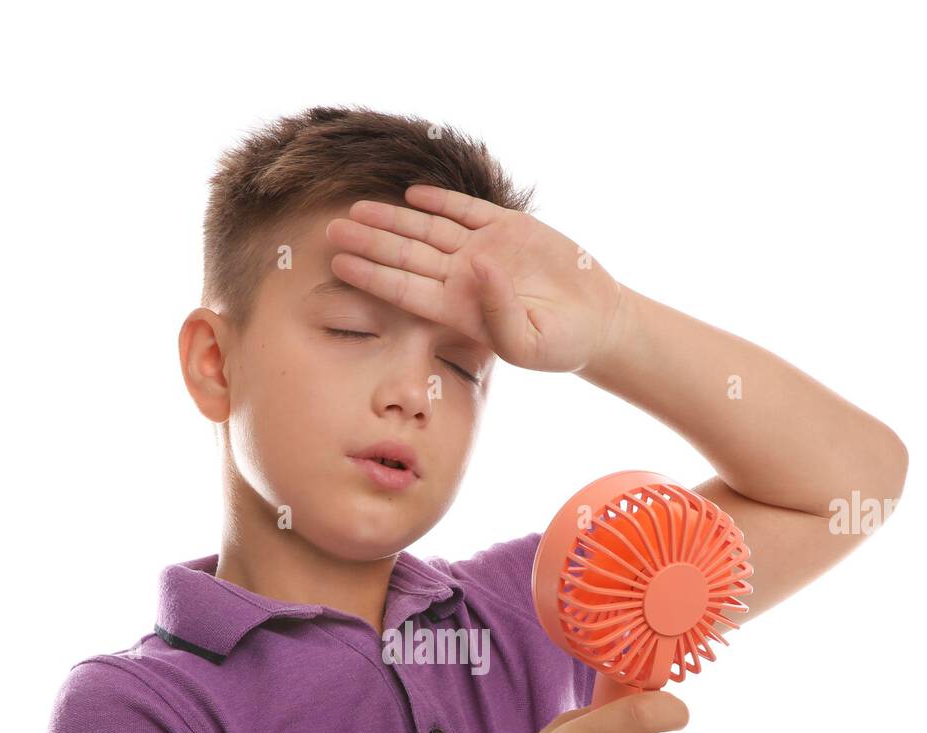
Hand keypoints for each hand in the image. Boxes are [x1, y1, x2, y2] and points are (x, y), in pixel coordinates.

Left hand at [324, 184, 624, 374]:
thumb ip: (499, 314)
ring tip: (356, 209)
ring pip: (427, 231)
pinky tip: (410, 194)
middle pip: (405, 256)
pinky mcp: (508, 228)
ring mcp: (483, 251)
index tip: (339, 263)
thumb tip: (478, 268)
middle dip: (368, 242)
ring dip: (392, 220)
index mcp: (459, 309)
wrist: (596, 322)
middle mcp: (463, 278)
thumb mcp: (529, 344)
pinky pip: (466, 210)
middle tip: (330, 229)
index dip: (371, 275)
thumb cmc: (561, 345)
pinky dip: (439, 201)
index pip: (404, 290)